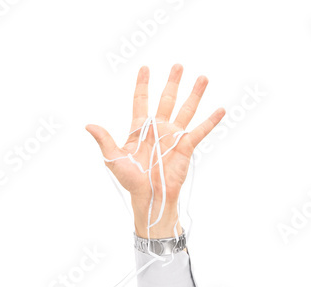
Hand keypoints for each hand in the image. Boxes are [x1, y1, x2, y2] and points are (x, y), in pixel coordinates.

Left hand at [84, 64, 223, 236]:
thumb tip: (88, 125)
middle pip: (166, 99)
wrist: (149, 196)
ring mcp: (173, 136)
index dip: (143, 84)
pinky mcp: (186, 146)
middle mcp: (158, 128)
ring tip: (203, 78)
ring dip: (195, 94)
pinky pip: (201, 130)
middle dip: (172, 82)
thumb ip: (104, 140)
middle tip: (178, 65)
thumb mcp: (113, 159)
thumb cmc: (130, 180)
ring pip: (186, 109)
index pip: (141, 100)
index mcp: (140, 128)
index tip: (145, 68)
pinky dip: (211, 121)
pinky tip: (221, 109)